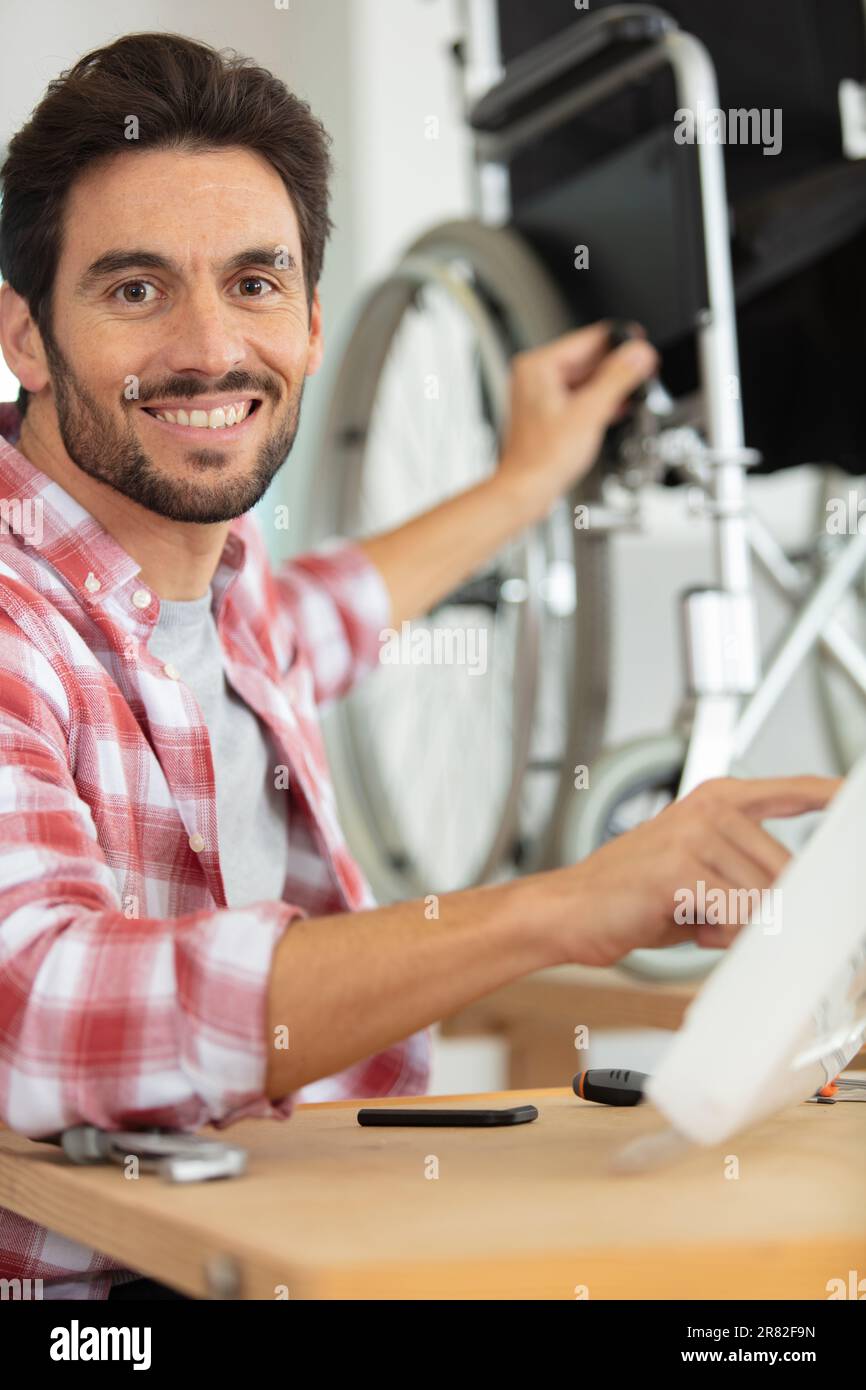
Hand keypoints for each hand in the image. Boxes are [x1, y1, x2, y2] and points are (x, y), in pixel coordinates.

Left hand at [496, 321, 658, 519]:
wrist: (527, 490)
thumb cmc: (542, 458)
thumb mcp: (588, 412)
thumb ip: (617, 379)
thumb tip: (638, 354)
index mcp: (538, 366)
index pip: (587, 339)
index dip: (619, 342)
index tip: (642, 345)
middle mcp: (535, 375)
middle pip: (587, 358)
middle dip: (617, 366)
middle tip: (644, 370)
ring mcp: (540, 394)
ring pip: (585, 378)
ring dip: (611, 384)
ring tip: (635, 390)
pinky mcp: (547, 412)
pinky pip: (579, 396)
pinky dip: (598, 400)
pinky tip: (617, 406)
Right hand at [534, 775, 840, 967]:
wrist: (570, 909)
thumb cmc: (632, 894)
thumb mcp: (701, 874)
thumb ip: (748, 875)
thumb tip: (795, 899)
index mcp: (716, 799)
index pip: (791, 791)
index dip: (828, 795)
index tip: (853, 797)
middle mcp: (709, 808)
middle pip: (784, 866)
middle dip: (763, 906)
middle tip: (716, 916)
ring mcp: (695, 834)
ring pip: (760, 894)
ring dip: (736, 924)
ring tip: (694, 919)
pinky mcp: (681, 868)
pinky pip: (735, 912)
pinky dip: (721, 932)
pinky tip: (690, 927)